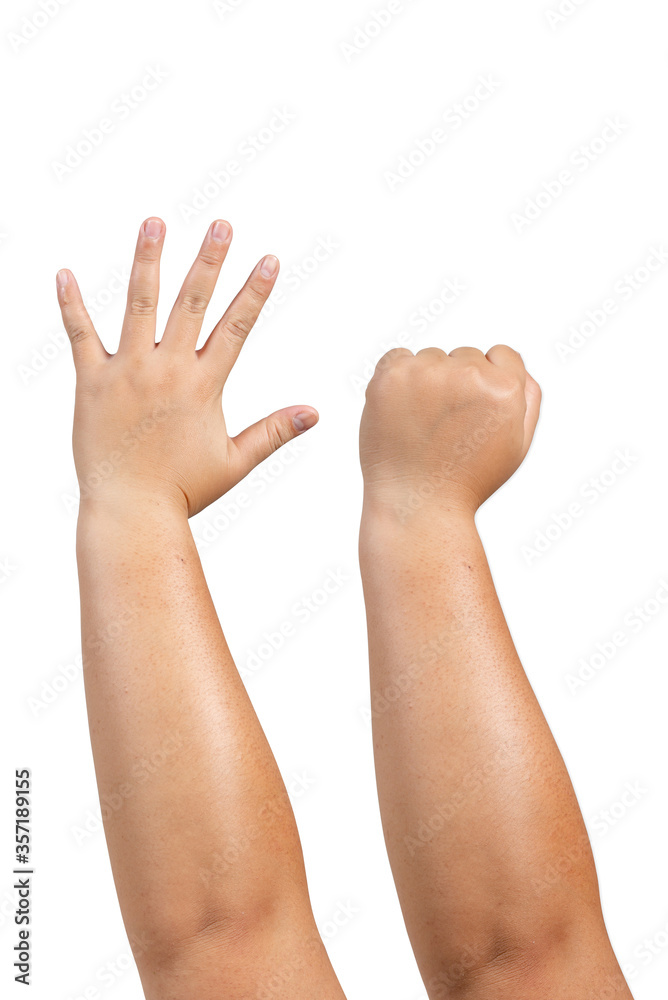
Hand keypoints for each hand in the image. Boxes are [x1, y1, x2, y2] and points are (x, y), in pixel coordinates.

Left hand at [57, 218, 317, 517]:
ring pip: (138, 304)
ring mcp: (126, 372)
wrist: (131, 512)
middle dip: (209, 260)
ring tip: (154, 222)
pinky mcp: (91, 382)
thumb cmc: (184, 492)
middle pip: (192, 303)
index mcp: (202, 386)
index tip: (269, 259)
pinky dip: (70, 304)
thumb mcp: (236, 462)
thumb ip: (274, 431)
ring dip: (147, 260)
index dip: (255, 291)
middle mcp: (166, 370)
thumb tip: (315, 413)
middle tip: (221, 224)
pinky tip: (63, 273)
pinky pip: (79, 335)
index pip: (236, 327)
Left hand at [359, 346, 540, 519]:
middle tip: (446, 429)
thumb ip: (528, 397)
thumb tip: (513, 362)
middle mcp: (468, 374)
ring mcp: (426, 373)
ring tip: (422, 426)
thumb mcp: (516, 444)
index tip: (473, 412)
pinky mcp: (391, 377)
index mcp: (505, 388)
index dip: (488, 383)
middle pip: (464, 356)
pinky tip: (400, 412)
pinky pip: (397, 358)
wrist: (416, 506)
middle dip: (457, 384)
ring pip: (430, 358)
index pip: (502, 354)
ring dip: (426, 382)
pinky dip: (396, 378)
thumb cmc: (468, 480)